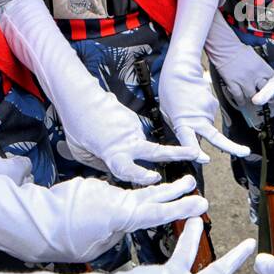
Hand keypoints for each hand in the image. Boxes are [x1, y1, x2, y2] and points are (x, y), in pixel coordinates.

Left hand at [50, 175, 208, 261]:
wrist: (33, 220)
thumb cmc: (61, 240)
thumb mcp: (96, 246)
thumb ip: (115, 233)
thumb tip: (122, 225)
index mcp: (120, 215)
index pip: (157, 212)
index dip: (180, 209)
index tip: (200, 204)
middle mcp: (115, 198)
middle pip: (151, 194)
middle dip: (174, 190)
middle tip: (193, 183)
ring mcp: (103, 190)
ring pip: (132, 193)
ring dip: (150, 193)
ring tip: (168, 188)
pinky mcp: (91, 187)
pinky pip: (111, 195)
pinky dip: (117, 202)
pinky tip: (108, 213)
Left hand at [66, 96, 206, 183]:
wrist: (80, 95)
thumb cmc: (78, 125)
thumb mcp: (82, 152)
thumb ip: (101, 163)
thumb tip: (114, 170)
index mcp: (112, 152)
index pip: (127, 169)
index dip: (141, 176)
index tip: (154, 178)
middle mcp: (127, 140)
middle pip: (156, 151)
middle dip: (177, 154)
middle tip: (195, 153)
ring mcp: (132, 127)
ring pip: (139, 141)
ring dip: (128, 143)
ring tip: (103, 134)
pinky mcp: (132, 118)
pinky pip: (133, 131)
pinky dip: (124, 132)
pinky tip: (108, 127)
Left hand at [158, 58, 249, 159]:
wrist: (182, 68)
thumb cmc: (170, 89)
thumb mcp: (167, 112)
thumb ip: (178, 127)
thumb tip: (189, 138)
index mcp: (182, 123)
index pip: (190, 142)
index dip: (197, 154)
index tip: (204, 159)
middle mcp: (198, 119)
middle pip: (216, 138)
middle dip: (232, 147)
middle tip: (245, 152)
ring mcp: (209, 111)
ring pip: (207, 125)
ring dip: (200, 121)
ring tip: (187, 106)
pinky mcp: (214, 103)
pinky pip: (208, 114)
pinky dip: (202, 111)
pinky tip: (193, 101)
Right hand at [209, 40, 273, 110]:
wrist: (224, 48)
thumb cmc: (237, 49)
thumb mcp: (254, 54)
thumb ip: (260, 65)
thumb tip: (262, 71)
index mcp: (261, 66)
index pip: (272, 79)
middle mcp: (254, 75)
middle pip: (265, 90)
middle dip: (268, 96)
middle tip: (270, 100)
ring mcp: (243, 80)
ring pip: (252, 96)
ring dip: (253, 99)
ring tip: (255, 102)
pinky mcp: (233, 84)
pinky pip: (238, 96)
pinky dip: (241, 101)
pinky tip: (242, 103)